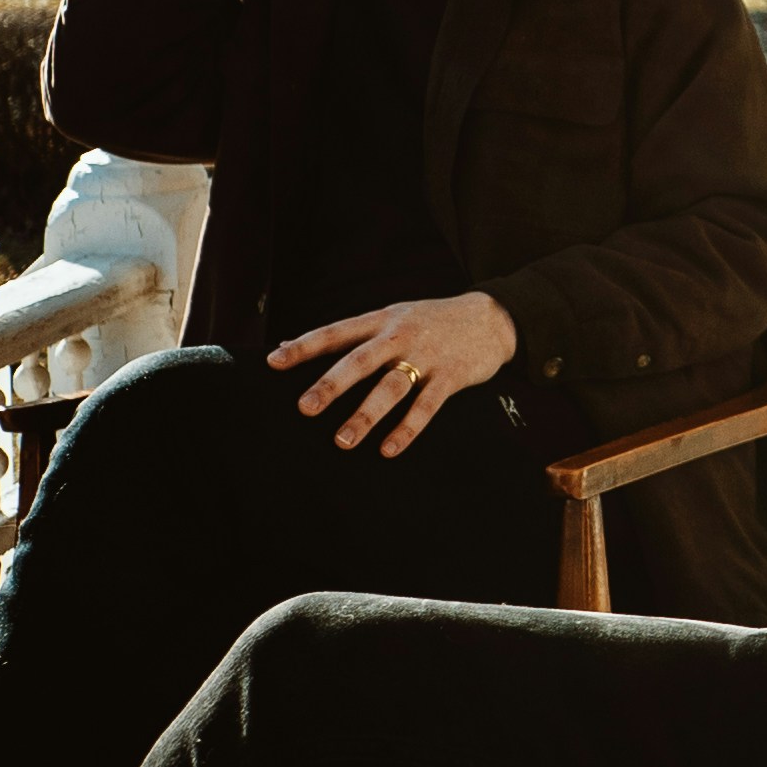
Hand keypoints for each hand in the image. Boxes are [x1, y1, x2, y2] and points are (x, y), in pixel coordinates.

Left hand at [268, 291, 519, 454]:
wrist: (493, 317)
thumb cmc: (430, 321)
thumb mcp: (390, 317)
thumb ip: (346, 334)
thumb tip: (287, 344)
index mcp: (380, 321)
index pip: (336, 333)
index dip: (304, 347)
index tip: (273, 362)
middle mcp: (399, 336)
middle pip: (361, 361)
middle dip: (332, 384)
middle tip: (305, 408)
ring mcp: (426, 356)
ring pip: (392, 387)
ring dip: (367, 414)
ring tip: (342, 441)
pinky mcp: (451, 376)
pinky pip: (426, 406)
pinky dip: (407, 428)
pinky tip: (389, 449)